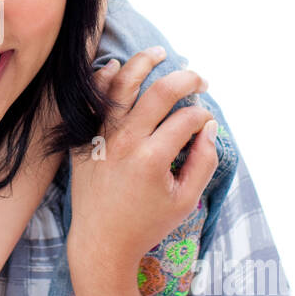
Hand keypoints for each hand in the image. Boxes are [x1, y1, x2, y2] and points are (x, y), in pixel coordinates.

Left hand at [69, 46, 217, 270]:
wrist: (101, 242)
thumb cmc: (147, 223)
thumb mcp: (186, 200)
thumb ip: (204, 162)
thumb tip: (209, 127)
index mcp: (152, 158)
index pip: (187, 119)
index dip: (203, 116)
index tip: (206, 122)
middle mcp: (124, 142)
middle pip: (160, 91)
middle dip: (186, 79)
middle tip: (199, 79)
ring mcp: (101, 138)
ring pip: (121, 85)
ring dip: (143, 62)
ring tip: (159, 53)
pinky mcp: (84, 139)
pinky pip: (91, 101)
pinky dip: (102, 79)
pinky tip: (117, 67)